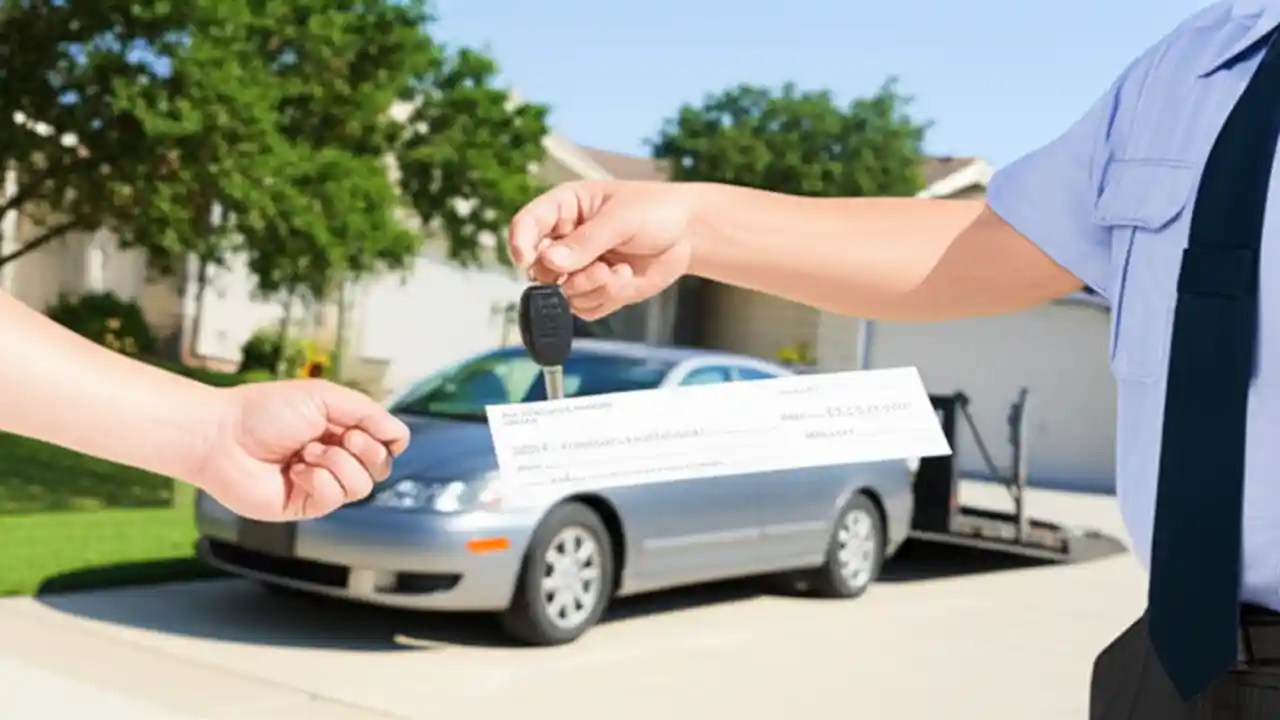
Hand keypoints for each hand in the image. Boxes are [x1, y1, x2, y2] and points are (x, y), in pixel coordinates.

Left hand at [194, 379, 410, 520]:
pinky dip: (320, 480)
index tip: (359, 425)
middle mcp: (335, 458)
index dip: (384, 437)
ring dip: (338, 464)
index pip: (387, 442)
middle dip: (366, 450)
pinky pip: (335, 498)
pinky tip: (295, 470)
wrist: (221, 436)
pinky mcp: (304, 505)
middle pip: (382, 466)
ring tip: (306, 453)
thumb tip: (402, 436)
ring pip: (363, 486)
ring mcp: (321, 483)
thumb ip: (368, 414)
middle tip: (337, 437)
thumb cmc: (265, 411)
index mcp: (341, 430)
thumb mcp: (324, 397)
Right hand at [509, 180, 696, 319]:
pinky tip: (624, 279)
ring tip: (618, 272)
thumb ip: (586, 241)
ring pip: (562, 294)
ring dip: (590, 287)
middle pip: (538, 268)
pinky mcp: (596, 290)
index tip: (525, 259)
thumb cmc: (654, 211)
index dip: (520, 243)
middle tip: (598, 268)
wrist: (688, 234)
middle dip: (565, 274)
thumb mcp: (621, 219)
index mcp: (564, 209)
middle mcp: (565, 240)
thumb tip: (550, 262)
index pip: (527, 225)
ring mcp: (579, 268)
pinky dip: (604, 299)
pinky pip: (584, 308)